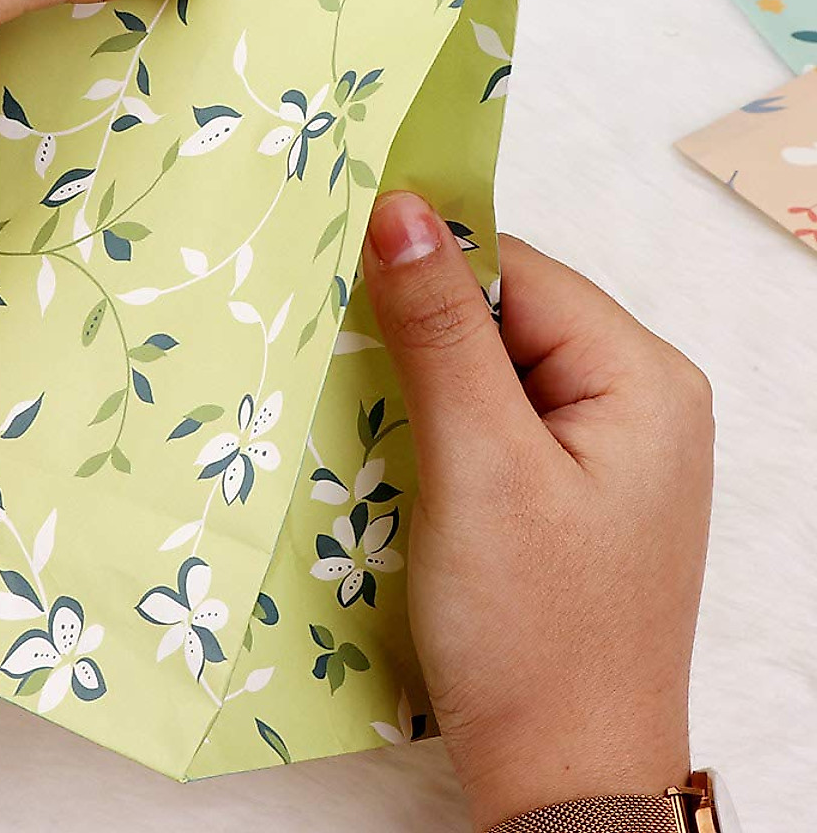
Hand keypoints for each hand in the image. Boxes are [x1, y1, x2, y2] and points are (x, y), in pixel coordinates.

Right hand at [361, 192, 712, 830]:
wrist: (562, 777)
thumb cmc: (533, 630)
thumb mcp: (478, 464)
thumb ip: (440, 330)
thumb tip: (401, 207)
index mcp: (642, 376)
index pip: (517, 270)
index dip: (427, 268)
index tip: (340, 277)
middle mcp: (638, 400)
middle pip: (507, 317)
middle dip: (422, 333)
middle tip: (344, 359)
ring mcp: (607, 450)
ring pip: (493, 369)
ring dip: (424, 382)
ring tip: (369, 414)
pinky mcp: (571, 490)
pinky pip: (496, 422)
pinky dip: (440, 426)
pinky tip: (401, 454)